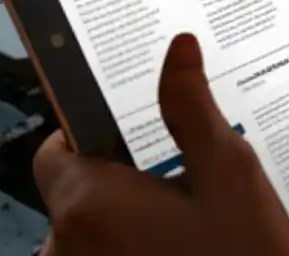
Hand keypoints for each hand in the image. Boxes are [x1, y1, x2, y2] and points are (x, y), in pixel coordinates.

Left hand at [33, 34, 288, 255]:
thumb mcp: (231, 176)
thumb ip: (192, 110)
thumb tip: (177, 51)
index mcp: (89, 204)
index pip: (56, 149)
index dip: (94, 138)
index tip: (135, 142)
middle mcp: (63, 249)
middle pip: (75, 197)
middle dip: (121, 191)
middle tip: (183, 199)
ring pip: (87, 238)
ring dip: (125, 232)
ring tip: (186, 240)